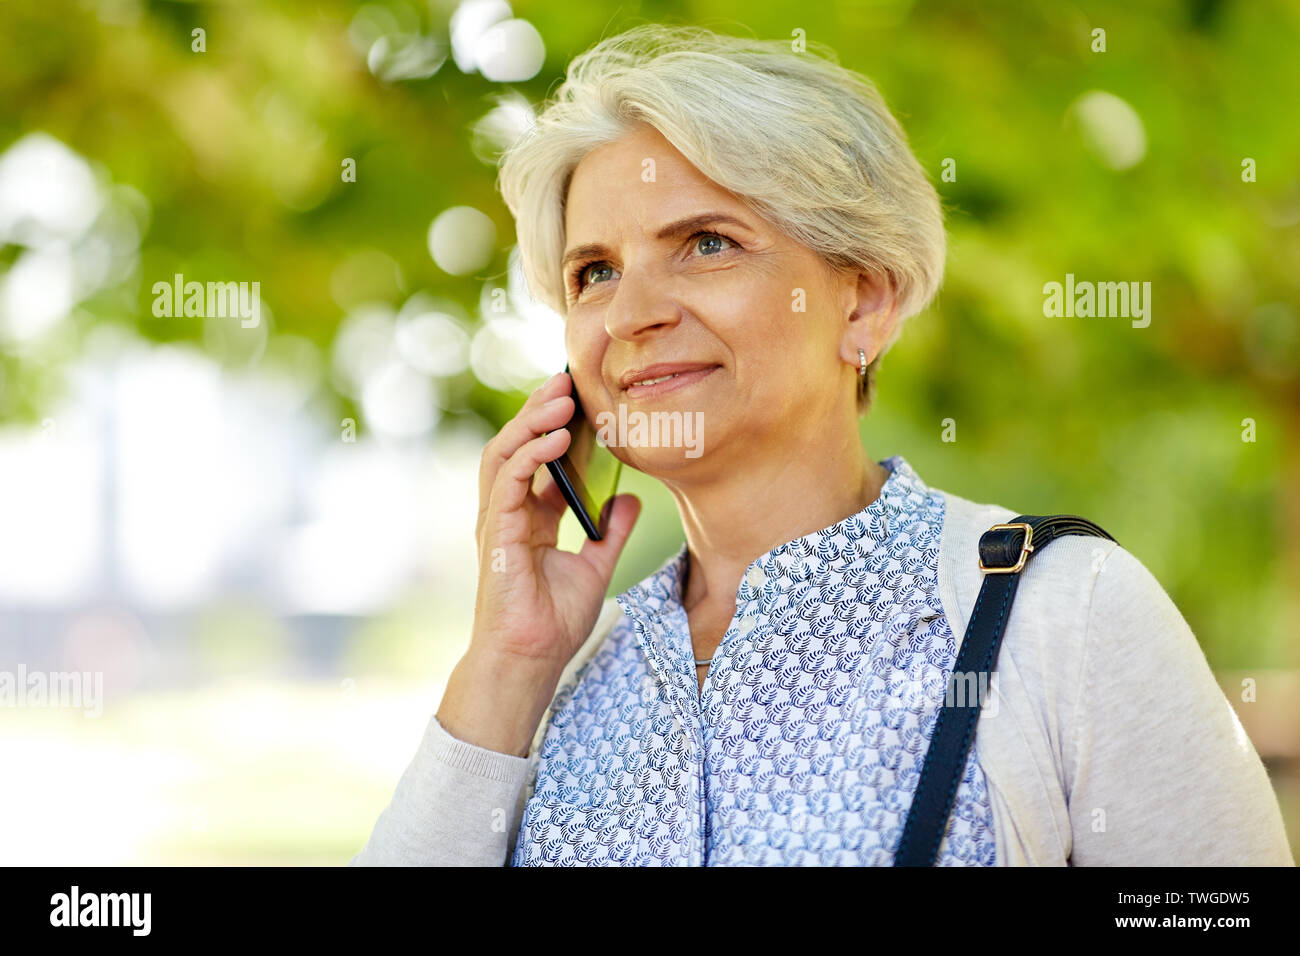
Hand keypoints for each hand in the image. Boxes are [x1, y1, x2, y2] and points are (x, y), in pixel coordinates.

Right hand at [470, 370, 639, 677]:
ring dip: (531, 420)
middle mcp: (507, 514)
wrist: (532, 660)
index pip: (536, 458)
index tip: (580, 397)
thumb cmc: (553, 622)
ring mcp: (496, 521)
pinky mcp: (495, 533)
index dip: (554, 425)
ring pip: (504, 452)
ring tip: (561, 395)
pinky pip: (508, 480)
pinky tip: (555, 437)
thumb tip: (630, 498)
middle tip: (566, 379)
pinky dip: (530, 453)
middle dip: (538, 409)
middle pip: (515, 445)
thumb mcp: (596, 566)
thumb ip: (611, 532)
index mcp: (528, 519)